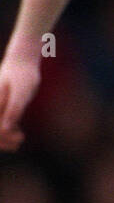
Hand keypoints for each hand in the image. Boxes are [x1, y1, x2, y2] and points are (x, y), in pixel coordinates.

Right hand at [0, 36, 42, 151]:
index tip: (17, 140)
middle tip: (20, 141)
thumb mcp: (21, 92)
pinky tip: (19, 134)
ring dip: (4, 138)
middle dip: (2, 140)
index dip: (1, 138)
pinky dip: (7, 132)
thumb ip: (13, 109)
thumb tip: (4, 128)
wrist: (22, 61)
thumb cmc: (23, 75)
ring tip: (20, 139)